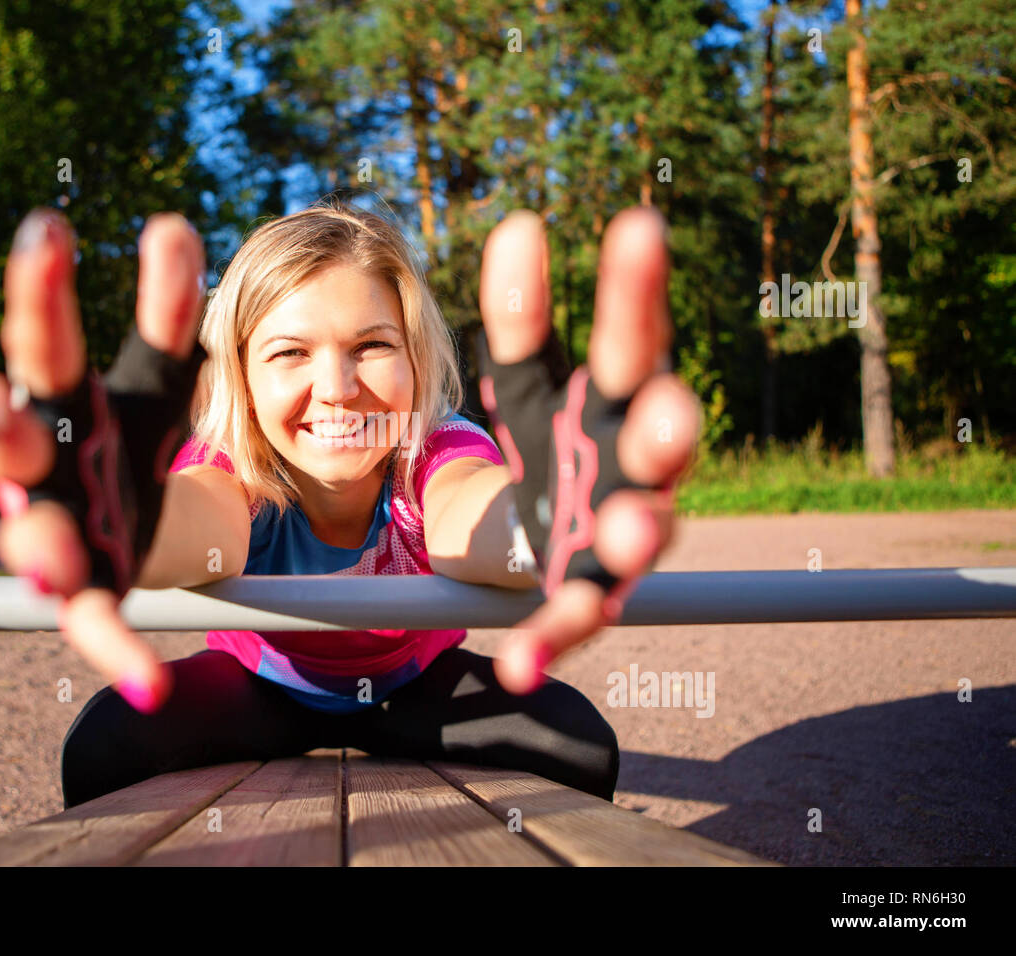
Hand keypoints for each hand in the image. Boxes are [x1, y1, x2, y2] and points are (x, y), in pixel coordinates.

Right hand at [0, 209, 206, 711]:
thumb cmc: (119, 439)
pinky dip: (119, 654)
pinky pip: (94, 625)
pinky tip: (152, 686)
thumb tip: (174, 224)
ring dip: (38, 545)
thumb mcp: (153, 382)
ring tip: (58, 550)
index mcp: (56, 403)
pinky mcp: (87, 590)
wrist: (119, 518)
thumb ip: (166, 315)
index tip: (50, 228)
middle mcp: (37, 467)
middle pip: (3, 441)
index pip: (42, 343)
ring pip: (31, 539)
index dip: (40, 293)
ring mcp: (54, 531)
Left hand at [475, 208, 700, 693]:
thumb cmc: (555, 441)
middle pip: (664, 443)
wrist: (554, 526)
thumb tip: (519, 226)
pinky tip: (520, 664)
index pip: (635, 340)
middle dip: (667, 429)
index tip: (636, 225)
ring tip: (620, 535)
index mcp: (622, 401)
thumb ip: (520, 318)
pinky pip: (576, 616)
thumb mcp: (527, 383)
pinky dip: (551, 640)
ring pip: (642, 535)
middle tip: (663, 411)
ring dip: (634, 536)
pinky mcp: (591, 592)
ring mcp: (623, 533)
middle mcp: (639, 466)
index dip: (637, 291)